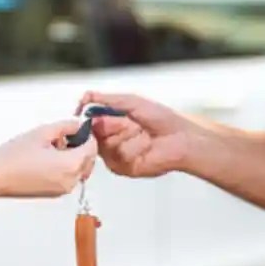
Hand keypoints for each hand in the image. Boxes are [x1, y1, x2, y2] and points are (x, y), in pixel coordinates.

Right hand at [0, 121, 96, 198]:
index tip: (77, 128)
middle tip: (64, 136)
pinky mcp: (55, 193)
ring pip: (80, 169)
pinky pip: (69, 177)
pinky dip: (65, 167)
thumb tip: (77, 125)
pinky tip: (47, 158)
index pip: (92, 147)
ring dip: (73, 156)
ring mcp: (63, 189)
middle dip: (81, 146)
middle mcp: (71, 180)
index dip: (86, 134)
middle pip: (88, 159)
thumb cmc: (14, 158)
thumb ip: (66, 126)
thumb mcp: (43, 132)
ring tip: (52, 147)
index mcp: (71, 165)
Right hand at [76, 92, 192, 177]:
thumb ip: (105, 99)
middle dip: (112, 125)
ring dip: (126, 135)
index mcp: (111, 125)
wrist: (180, 137)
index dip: (89, 118)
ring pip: (105, 146)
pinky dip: (133, 148)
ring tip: (143, 133)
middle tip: (130, 123)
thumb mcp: (131, 101)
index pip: (88, 123)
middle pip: (93, 135)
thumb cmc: (161, 118)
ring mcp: (116, 156)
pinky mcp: (123, 168)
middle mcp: (111, 141)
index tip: (89, 113)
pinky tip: (146, 146)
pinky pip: (117, 157)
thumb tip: (83, 96)